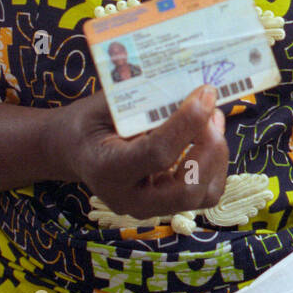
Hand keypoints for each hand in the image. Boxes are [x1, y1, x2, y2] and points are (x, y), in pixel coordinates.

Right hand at [57, 87, 228, 219]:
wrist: (76, 150)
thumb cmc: (90, 123)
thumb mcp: (106, 104)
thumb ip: (143, 99)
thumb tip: (189, 85)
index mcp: (108, 171)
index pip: (157, 154)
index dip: (187, 123)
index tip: (204, 92)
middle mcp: (130, 199)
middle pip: (187, 189)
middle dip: (209, 149)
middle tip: (211, 111)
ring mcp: (150, 208)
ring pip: (202, 194)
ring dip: (216, 155)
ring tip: (212, 119)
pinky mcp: (167, 205)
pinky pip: (204, 192)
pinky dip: (214, 163)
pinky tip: (208, 136)